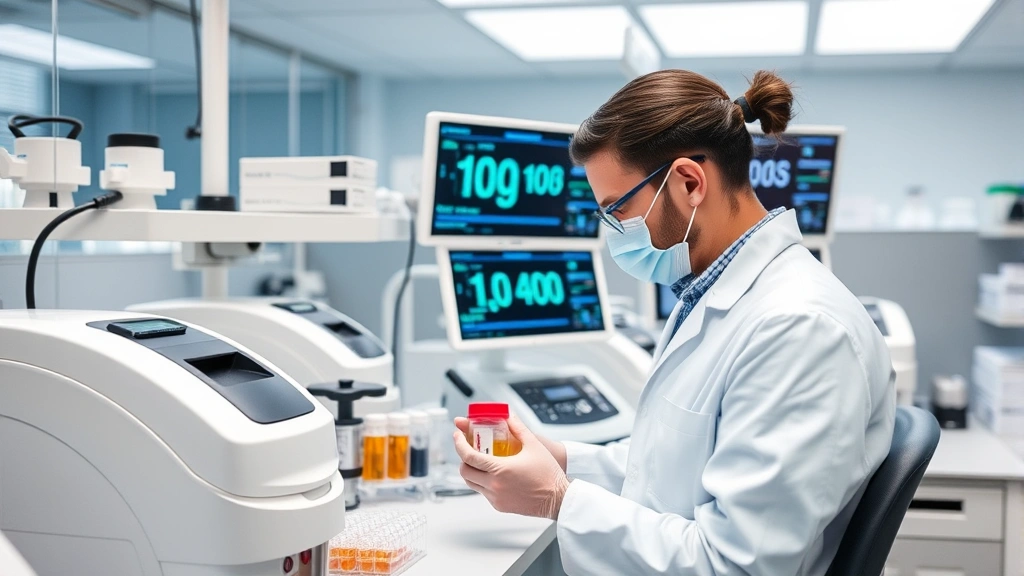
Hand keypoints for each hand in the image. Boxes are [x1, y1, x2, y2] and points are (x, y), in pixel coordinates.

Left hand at [453, 415, 569, 519]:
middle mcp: (494, 485)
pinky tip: (493, 474)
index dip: (459, 444)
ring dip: (471, 471)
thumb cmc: (548, 474)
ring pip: (471, 484)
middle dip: (463, 458)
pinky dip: (482, 482)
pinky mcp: (499, 506)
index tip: (457, 436)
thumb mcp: (533, 445)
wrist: (557, 499)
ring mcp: (495, 498)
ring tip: (480, 461)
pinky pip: (483, 492)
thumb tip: (508, 416)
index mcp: (500, 469)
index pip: (469, 456)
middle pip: (465, 471)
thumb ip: (518, 428)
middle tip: (468, 449)